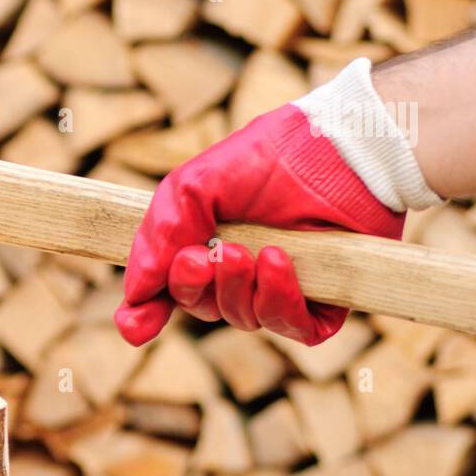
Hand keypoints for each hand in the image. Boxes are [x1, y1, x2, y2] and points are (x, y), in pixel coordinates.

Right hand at [113, 103, 405, 346]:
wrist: (343, 146)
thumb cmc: (268, 157)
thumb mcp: (193, 186)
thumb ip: (160, 235)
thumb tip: (135, 291)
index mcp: (204, 246)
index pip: (167, 294)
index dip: (144, 314)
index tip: (132, 324)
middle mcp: (240, 274)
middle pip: (201, 307)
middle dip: (193, 287)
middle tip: (201, 257)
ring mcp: (281, 289)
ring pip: (243, 320)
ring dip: (237, 288)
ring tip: (247, 251)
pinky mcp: (323, 302)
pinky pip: (292, 328)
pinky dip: (279, 301)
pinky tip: (277, 262)